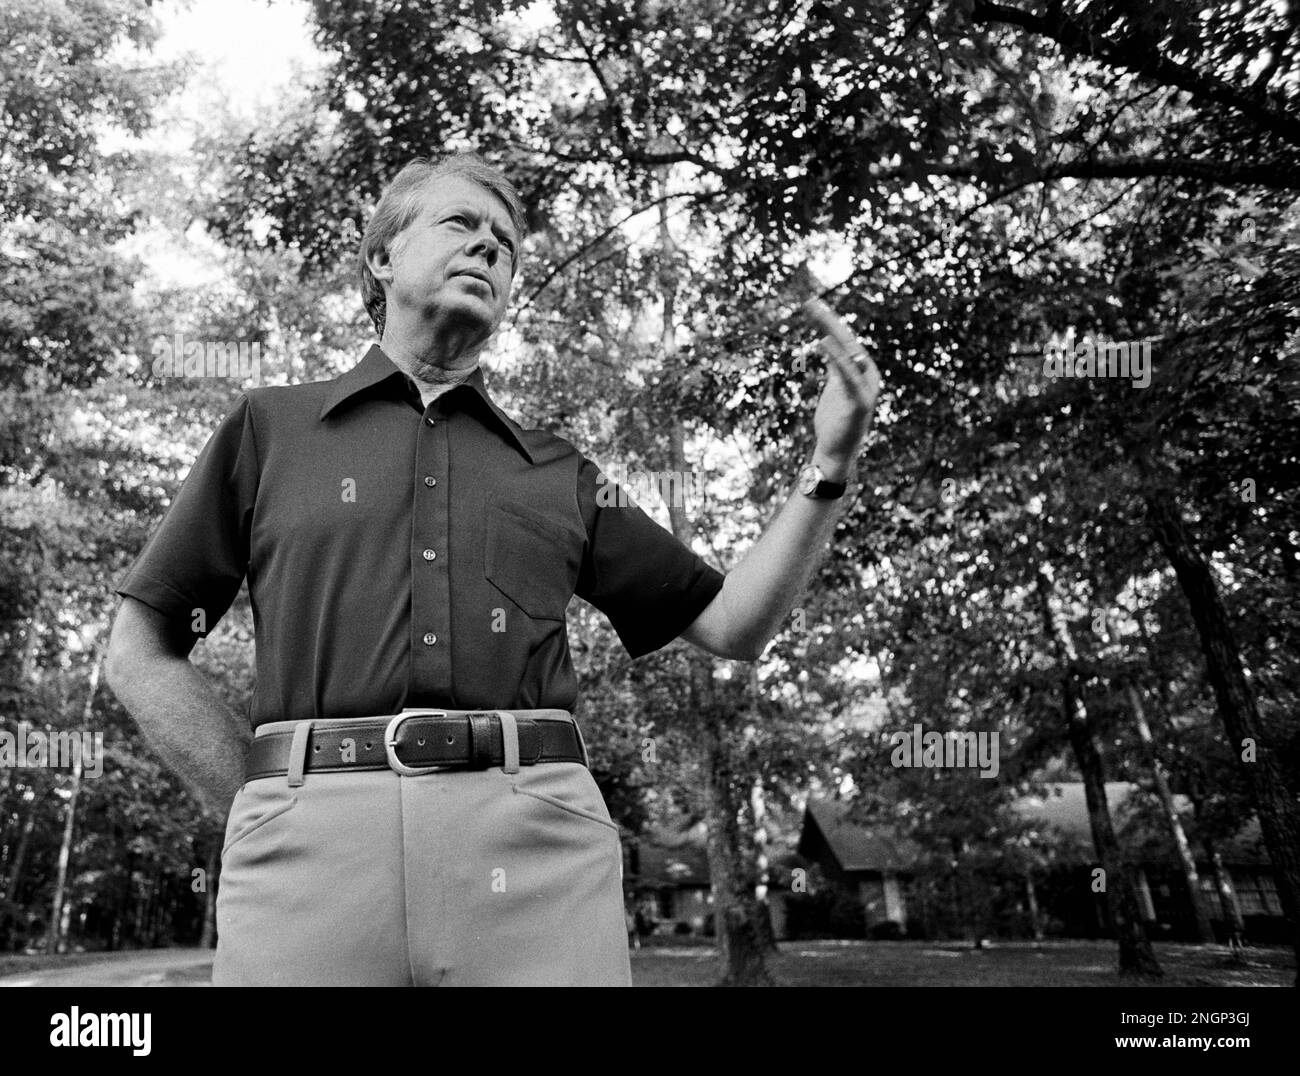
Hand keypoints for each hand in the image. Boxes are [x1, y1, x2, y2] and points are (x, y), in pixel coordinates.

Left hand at [804, 297, 880, 479]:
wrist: (837, 451)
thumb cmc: (835, 420)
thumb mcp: (835, 386)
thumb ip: (836, 366)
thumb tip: (829, 343)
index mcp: (860, 368)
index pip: (843, 339)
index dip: (828, 320)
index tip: (810, 304)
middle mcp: (866, 373)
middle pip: (846, 340)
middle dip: (829, 320)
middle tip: (810, 302)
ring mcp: (865, 386)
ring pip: (848, 353)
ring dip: (832, 332)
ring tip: (817, 315)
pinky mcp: (860, 401)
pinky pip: (847, 375)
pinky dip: (837, 357)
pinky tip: (823, 342)